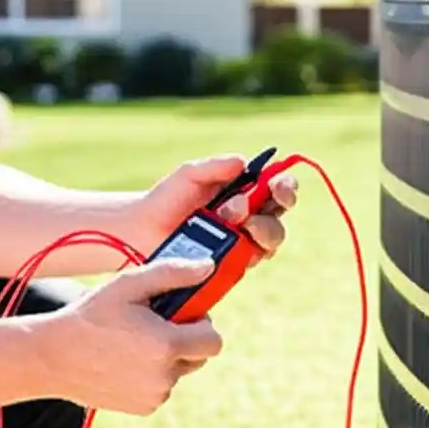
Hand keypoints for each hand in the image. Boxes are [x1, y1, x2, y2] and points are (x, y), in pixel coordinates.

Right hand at [40, 259, 223, 414]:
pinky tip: (125, 359)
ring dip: (167, 356)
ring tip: (133, 341)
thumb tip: (208, 267)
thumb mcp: (129, 285)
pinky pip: (162, 386)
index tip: (183, 312)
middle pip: (200, 356)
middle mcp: (165, 375)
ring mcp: (154, 395)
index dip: (202, 322)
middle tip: (156, 323)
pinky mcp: (143, 407)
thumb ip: (173, 274)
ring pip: (179, 371)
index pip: (213, 340)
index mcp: (167, 345)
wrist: (53, 357)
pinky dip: (152, 374)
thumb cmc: (91, 316)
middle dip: (186, 338)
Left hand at [134, 155, 298, 267]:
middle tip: (240, 212)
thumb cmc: (168, 198)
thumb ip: (214, 166)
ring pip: (269, 243)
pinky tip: (223, 246)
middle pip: (278, 220)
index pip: (278, 189)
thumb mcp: (189, 174)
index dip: (285, 188)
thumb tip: (243, 162)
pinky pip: (248, 262)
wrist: (142, 230)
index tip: (277, 187)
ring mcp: (241, 244)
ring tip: (226, 223)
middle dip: (268, 216)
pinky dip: (242, 253)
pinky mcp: (230, 264)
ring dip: (256, 232)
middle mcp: (250, 219)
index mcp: (246, 192)